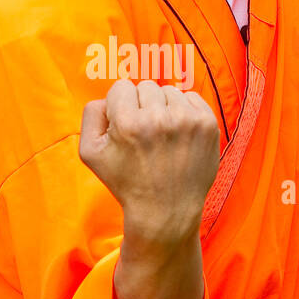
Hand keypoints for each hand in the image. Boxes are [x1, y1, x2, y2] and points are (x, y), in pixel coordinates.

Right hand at [79, 79, 219, 246]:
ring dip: (164, 108)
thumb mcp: (90, 153)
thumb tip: (107, 96)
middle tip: (145, 136)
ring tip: (163, 137)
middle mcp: (159, 119)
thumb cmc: (126, 182)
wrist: (166, 211)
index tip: (126, 128)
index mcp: (128, 123)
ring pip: (169, 91)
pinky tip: (179, 136)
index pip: (121, 87)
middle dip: (142, 106)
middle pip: (146, 87)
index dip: (120, 107)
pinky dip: (184, 112)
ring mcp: (187, 121)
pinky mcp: (207, 124)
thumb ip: (91, 114)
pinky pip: (191, 97)